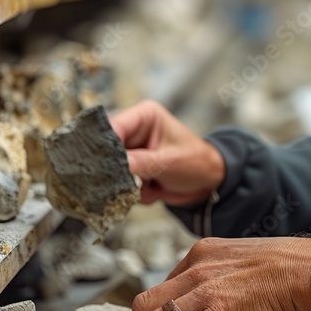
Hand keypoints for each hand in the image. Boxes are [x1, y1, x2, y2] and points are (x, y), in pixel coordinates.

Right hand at [109, 100, 225, 206]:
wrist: (209, 183)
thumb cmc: (197, 162)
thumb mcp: (168, 162)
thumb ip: (139, 164)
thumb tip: (110, 168)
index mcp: (144, 116)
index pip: (113, 127)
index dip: (103, 148)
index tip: (101, 166)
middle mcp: (134, 132)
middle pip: (107, 151)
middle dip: (119, 171)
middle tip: (134, 182)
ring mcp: (131, 152)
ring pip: (112, 171)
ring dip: (130, 185)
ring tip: (154, 184)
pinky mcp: (132, 170)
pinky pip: (120, 184)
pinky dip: (135, 193)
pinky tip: (155, 189)